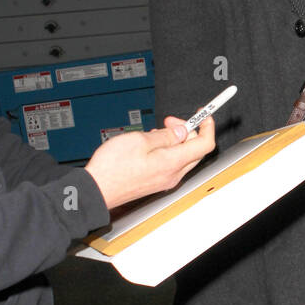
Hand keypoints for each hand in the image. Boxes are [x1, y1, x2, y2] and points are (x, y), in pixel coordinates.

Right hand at [84, 116, 214, 210]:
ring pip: (182, 156)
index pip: (205, 144)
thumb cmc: (113, 167)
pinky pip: (171, 164)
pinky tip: (150, 146)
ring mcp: (166, 180)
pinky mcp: (157, 182)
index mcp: (172, 163)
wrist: (97, 190)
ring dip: (175, 140)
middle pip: (195, 149)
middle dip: (187, 131)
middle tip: (169, 122)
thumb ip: (166, 135)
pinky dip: (167, 151)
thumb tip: (182, 131)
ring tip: (153, 134)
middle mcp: (173, 174)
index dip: (207, 125)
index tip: (203, 114)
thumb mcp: (140, 140)